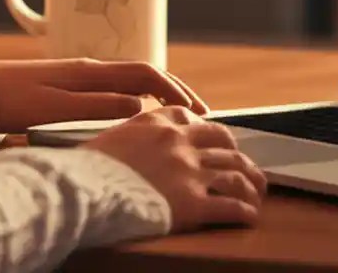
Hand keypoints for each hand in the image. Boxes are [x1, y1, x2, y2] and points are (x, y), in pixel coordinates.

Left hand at [0, 59, 208, 132]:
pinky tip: (141, 115)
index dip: (175, 91)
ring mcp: (81, 76)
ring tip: (179, 115)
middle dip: (177, 91)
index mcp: (91, 72)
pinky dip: (140, 99)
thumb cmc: (10, 101)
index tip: (196, 111)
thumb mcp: (54, 109)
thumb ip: (98, 106)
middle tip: (202, 112)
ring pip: (133, 82)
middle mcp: (91, 69)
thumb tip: (141, 107)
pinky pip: (117, 89)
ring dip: (160, 96)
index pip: (146, 75)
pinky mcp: (70, 86)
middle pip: (145, 75)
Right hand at [84, 106, 266, 230]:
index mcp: (158, 125)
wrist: (80, 192)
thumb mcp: (107, 140)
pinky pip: (230, 207)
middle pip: (224, 145)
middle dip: (239, 157)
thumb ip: (129, 139)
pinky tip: (250, 217)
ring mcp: (190, 173)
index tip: (217, 141)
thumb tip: (128, 148)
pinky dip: (245, 212)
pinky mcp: (193, 205)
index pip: (195, 119)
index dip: (211, 131)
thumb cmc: (83, 171)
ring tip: (257, 194)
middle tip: (245, 168)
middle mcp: (179, 144)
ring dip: (251, 185)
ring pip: (236, 174)